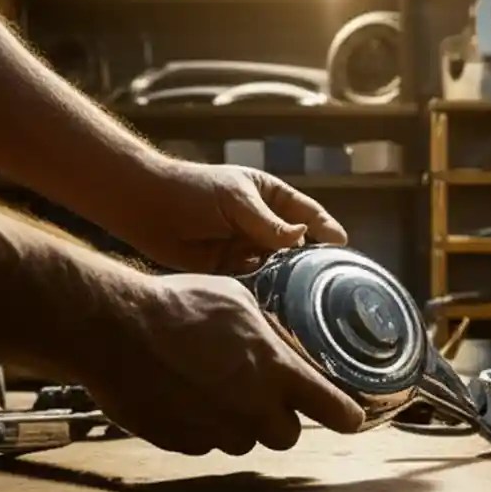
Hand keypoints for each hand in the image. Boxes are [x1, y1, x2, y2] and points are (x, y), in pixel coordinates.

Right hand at [80, 273, 365, 455]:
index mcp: (277, 372)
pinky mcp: (183, 443)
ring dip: (238, 422)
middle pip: (287, 436)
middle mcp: (252, 410)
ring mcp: (217, 431)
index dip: (346, 415)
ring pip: (244, 441)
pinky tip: (185, 395)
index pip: (335, 411)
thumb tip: (280, 337)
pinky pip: (205, 443)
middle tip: (262, 394)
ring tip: (213, 386)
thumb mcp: (238, 299)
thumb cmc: (177, 306)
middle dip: (280, 419)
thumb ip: (268, 329)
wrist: (116, 329)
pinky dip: (202, 427)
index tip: (350, 415)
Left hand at [117, 157, 348, 273]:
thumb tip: (302, 236)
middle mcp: (264, 226)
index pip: (308, 215)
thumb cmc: (194, 191)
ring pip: (278, 268)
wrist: (148, 209)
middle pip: (297, 246)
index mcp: (271, 199)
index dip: (326, 228)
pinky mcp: (231, 270)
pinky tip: (272, 300)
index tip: (342, 244)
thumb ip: (268, 222)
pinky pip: (255, 282)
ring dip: (287, 279)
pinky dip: (263, 290)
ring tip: (304, 295)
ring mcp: (249, 249)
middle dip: (310, 261)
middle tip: (329, 280)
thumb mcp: (236, 199)